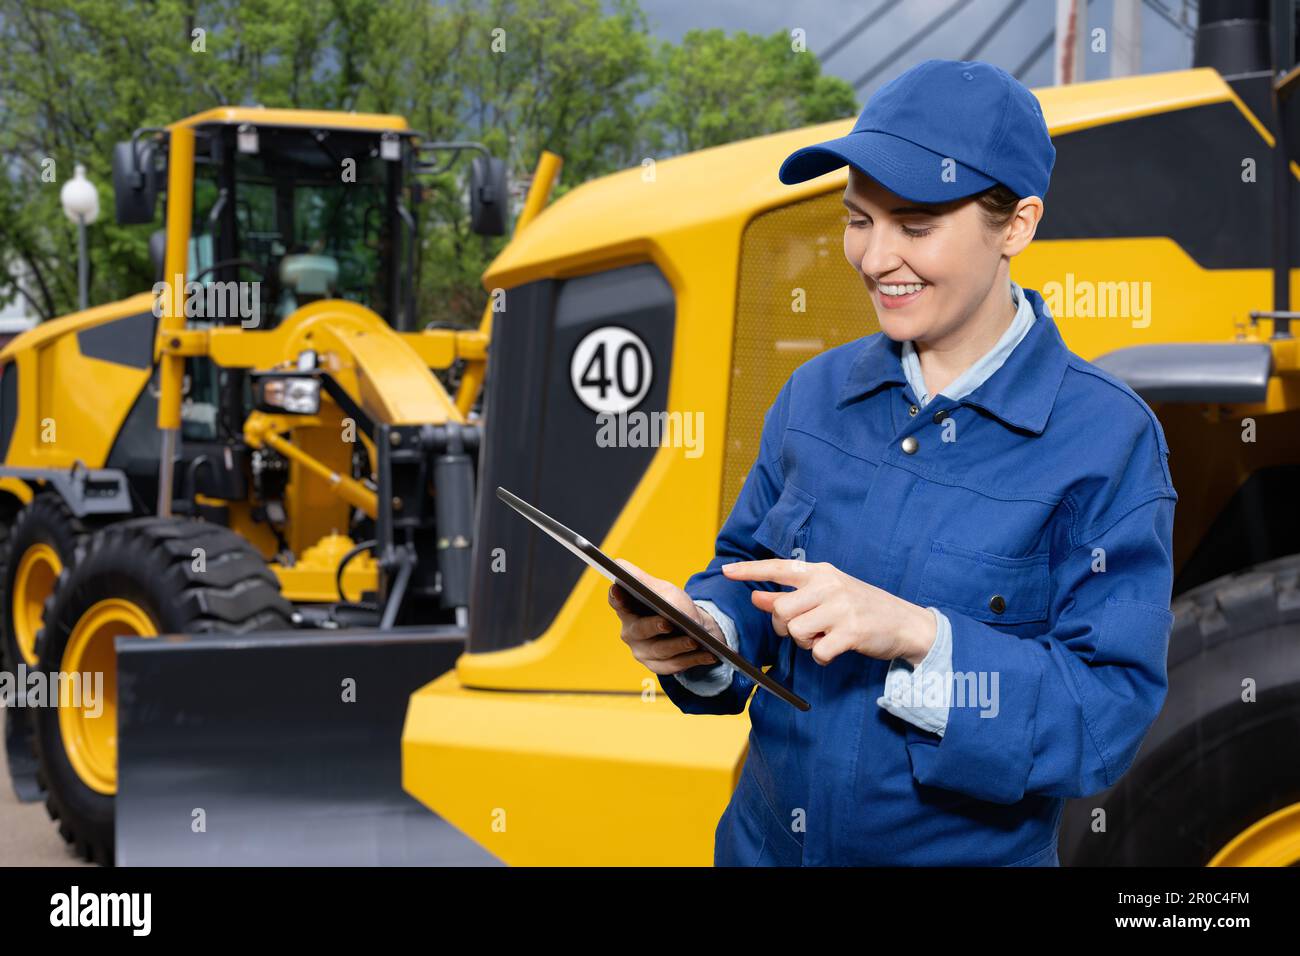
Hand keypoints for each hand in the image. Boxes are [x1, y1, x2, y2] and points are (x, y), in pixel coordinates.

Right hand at [609, 559, 722, 675]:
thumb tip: (618, 564)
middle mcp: (630, 633)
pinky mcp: (658, 667)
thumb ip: (642, 579)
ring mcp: (643, 652)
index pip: (617, 602)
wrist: (691, 628)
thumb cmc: (672, 605)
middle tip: (668, 623)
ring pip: (660, 650)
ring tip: (695, 641)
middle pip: (639, 630)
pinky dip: (693, 659)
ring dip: (679, 646)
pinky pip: (675, 665)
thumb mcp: (662, 589)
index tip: (617, 588)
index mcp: (627, 609)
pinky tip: (708, 654)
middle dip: (654, 626)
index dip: (616, 597)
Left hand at [721, 559, 935, 666]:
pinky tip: (835, 649)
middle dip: (784, 627)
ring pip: (795, 632)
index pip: (779, 568)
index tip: (728, 572)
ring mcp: (841, 608)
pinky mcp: (851, 632)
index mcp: (822, 572)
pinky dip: (822, 657)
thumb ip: (793, 595)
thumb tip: (757, 597)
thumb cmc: (861, 608)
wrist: (905, 623)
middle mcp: (829, 585)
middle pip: (781, 610)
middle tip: (805, 630)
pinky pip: (818, 652)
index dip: (751, 571)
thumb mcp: (827, 594)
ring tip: (824, 637)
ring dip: (805, 643)